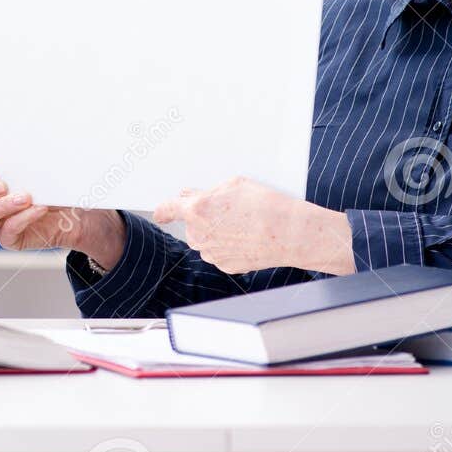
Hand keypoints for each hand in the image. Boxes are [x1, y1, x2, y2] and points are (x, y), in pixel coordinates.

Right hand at [0, 152, 124, 268]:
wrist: (78, 205)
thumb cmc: (49, 179)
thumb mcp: (30, 159)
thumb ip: (0, 147)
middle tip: (0, 184)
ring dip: (0, 206)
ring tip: (25, 196)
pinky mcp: (11, 238)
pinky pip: (7, 233)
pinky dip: (22, 218)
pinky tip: (39, 208)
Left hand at [153, 176, 354, 275]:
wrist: (290, 233)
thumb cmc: (266, 206)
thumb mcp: (234, 185)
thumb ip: (206, 192)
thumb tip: (190, 196)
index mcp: (197, 210)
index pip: (167, 210)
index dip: (163, 210)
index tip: (160, 212)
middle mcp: (199, 234)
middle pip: (190, 225)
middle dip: (202, 218)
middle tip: (227, 211)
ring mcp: (211, 253)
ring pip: (204, 241)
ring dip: (214, 233)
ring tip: (241, 225)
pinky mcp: (225, 266)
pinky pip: (218, 254)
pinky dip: (227, 247)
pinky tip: (246, 238)